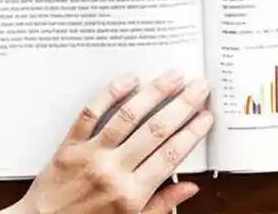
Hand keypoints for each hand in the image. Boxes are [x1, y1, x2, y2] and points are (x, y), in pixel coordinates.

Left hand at [2, 70, 213, 213]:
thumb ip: (161, 205)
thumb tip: (190, 187)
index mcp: (131, 195)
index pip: (171, 156)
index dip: (192, 133)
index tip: (206, 116)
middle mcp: (113, 171)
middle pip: (156, 130)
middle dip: (182, 105)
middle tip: (199, 87)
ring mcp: (91, 154)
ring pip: (128, 115)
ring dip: (154, 92)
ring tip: (172, 77)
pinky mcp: (70, 144)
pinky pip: (92, 112)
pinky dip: (111, 93)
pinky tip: (129, 80)